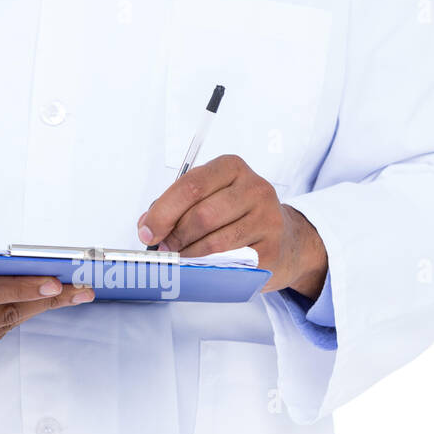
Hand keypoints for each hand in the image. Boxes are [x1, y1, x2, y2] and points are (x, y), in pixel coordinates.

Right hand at [0, 234, 94, 366]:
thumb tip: (15, 260)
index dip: (23, 288)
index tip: (56, 283)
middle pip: (0, 314)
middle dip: (45, 302)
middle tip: (80, 291)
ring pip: (0, 327)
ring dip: (32, 309)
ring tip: (64, 294)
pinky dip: (8, 319)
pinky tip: (25, 305)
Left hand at [136, 155, 327, 297]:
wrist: (286, 240)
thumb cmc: (238, 217)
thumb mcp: (211, 197)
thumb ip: (178, 206)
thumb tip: (147, 226)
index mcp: (232, 167)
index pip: (190, 185)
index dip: (162, 212)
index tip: (146, 231)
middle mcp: (254, 188)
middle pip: (201, 214)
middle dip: (173, 236)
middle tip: (163, 248)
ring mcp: (267, 218)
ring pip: (213, 241)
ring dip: (187, 254)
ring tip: (178, 257)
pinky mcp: (271, 248)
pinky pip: (229, 261)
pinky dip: (207, 266)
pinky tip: (200, 265)